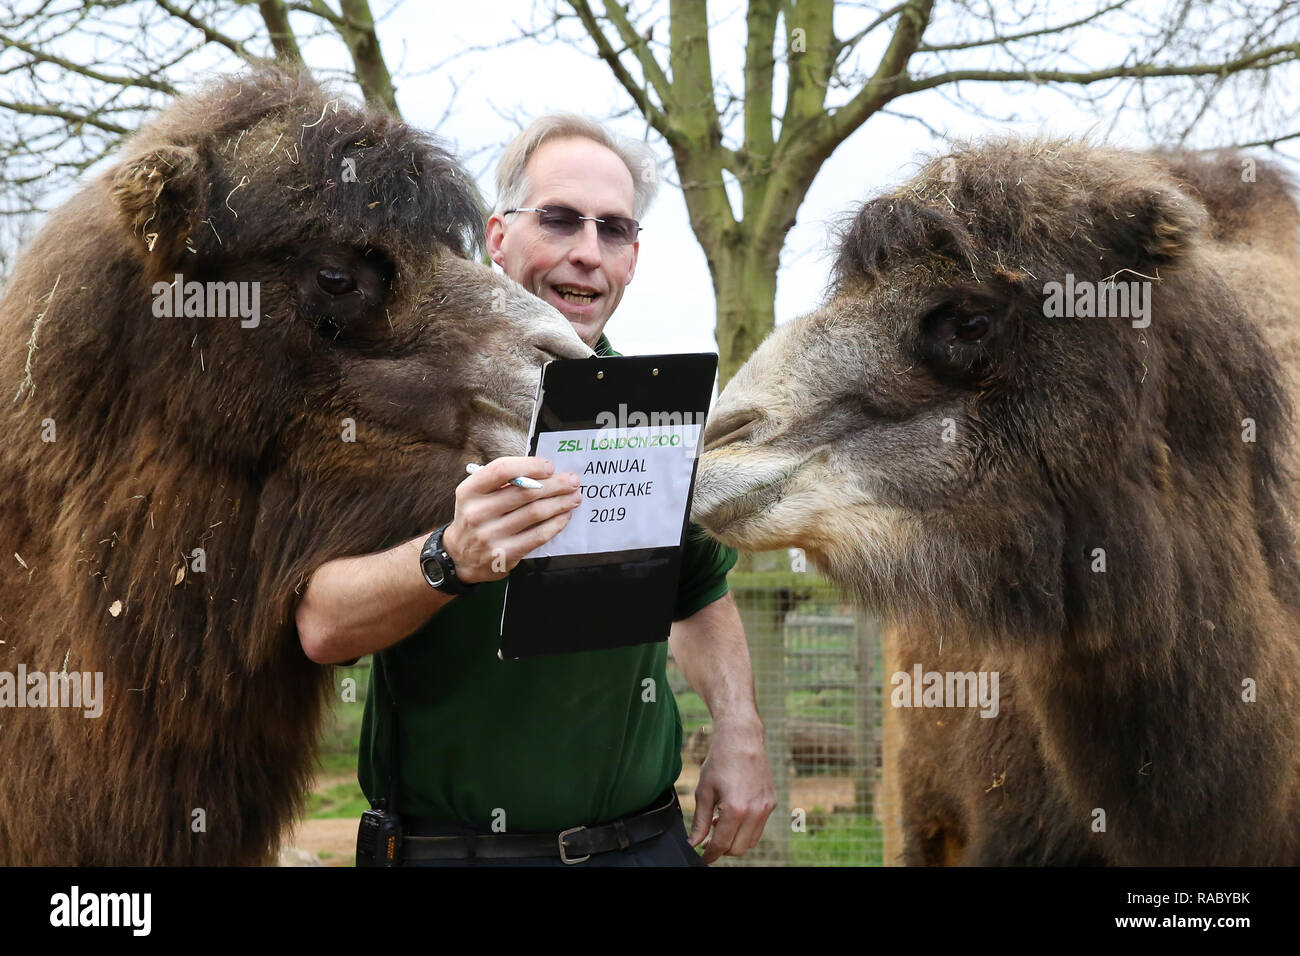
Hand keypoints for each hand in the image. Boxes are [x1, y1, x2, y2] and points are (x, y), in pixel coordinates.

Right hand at [440, 456, 581, 583]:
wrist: (460, 558)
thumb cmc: (477, 518)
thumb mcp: (477, 496)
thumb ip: (502, 482)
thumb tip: (543, 472)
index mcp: (469, 491)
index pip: (501, 470)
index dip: (529, 466)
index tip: (550, 466)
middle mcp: (477, 512)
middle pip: (524, 492)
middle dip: (554, 485)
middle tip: (573, 481)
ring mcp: (490, 535)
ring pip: (534, 513)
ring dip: (559, 503)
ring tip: (574, 497)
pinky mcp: (504, 554)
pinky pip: (537, 536)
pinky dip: (555, 524)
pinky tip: (564, 516)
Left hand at [689, 713, 776, 861]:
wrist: (742, 738)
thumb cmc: (720, 761)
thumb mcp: (704, 791)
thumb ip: (700, 821)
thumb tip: (694, 843)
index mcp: (735, 809)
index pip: (722, 845)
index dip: (710, 855)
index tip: (702, 857)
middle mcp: (755, 811)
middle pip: (739, 848)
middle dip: (723, 849)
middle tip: (708, 840)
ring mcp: (766, 807)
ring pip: (751, 841)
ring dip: (735, 840)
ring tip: (719, 824)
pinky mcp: (771, 802)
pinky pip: (759, 827)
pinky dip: (746, 829)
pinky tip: (733, 815)